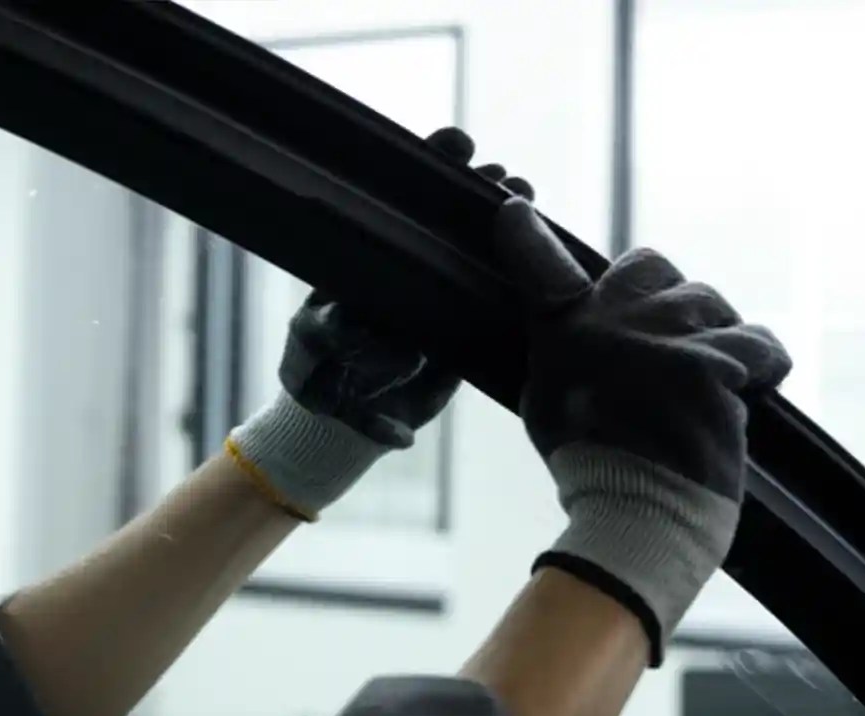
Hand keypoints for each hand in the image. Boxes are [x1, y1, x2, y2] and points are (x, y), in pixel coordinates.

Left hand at [226, 128, 532, 520]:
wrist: (346, 421)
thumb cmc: (320, 380)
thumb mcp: (317, 354)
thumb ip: (335, 337)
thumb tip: (361, 327)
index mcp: (367, 258)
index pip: (401, 195)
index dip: (430, 163)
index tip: (457, 145)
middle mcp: (405, 266)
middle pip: (447, 211)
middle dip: (476, 187)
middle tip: (503, 178)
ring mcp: (436, 292)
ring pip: (475, 243)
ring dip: (503, 216)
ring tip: (528, 194)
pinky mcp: (462, 324)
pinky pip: (494, 289)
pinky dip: (518, 267)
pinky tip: (546, 246)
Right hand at [492, 197, 790, 666]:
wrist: (639, 522)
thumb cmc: (598, 473)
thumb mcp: (553, 408)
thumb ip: (566, 352)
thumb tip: (583, 329)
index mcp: (564, 337)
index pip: (540, 273)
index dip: (526, 238)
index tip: (515, 211)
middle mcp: (607, 325)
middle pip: (654, 268)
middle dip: (674, 299)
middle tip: (681, 350)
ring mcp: (660, 340)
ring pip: (713, 304)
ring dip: (720, 340)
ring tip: (713, 391)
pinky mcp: (710, 365)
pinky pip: (760, 345)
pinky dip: (763, 368)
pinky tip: (749, 396)